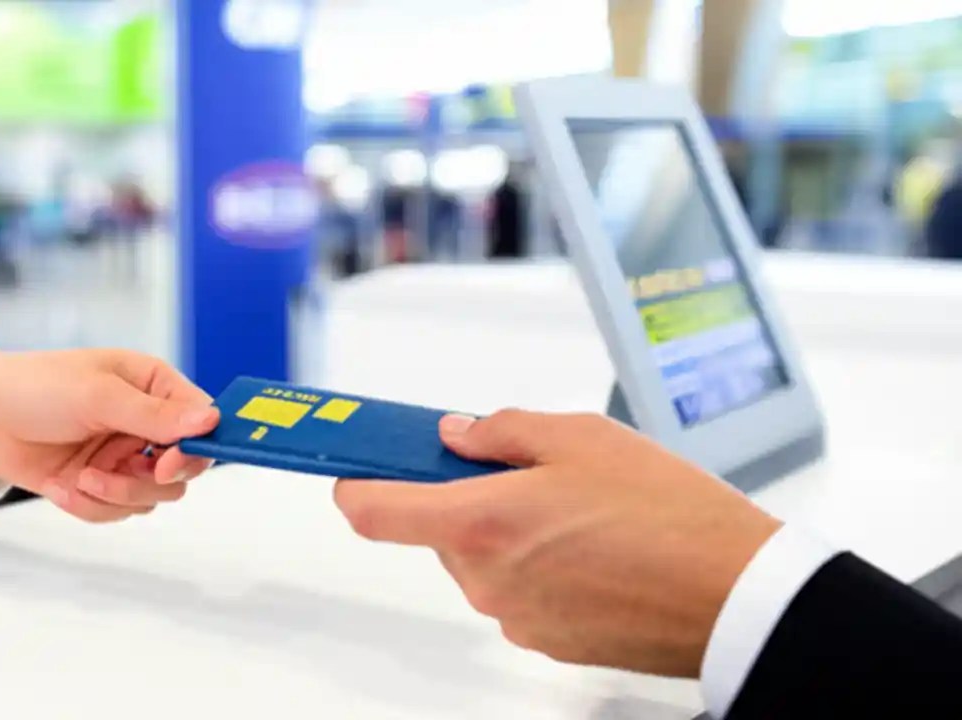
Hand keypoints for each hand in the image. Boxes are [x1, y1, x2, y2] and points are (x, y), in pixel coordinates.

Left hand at [0, 348, 218, 522]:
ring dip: (116, 495)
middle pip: (183, 469)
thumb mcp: (98, 395)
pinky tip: (64, 486)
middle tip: (115, 473)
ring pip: (152, 497)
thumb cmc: (38, 387)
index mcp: (155, 388)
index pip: (202, 422)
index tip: (166, 463)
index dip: (194, 448)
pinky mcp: (100, 484)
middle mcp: (146, 424)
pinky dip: (91, 505)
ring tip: (81, 477)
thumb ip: (154, 414)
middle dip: (147, 480)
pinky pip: (116, 511)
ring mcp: (124, 457)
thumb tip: (212, 420)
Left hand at [334, 411, 780, 676]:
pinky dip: (539, 563)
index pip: (374, 512)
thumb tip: (455, 436)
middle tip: (525, 468)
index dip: (357, 483)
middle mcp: (486, 579)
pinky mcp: (547, 641)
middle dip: (467, 495)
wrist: (736, 596)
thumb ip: (501, 431)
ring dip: (509, 529)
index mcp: (480, 523)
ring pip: (482, 558)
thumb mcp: (581, 437)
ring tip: (580, 507)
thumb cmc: (669, 514)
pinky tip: (595, 545)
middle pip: (438, 530)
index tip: (357, 463)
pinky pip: (519, 589)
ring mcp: (516, 617)